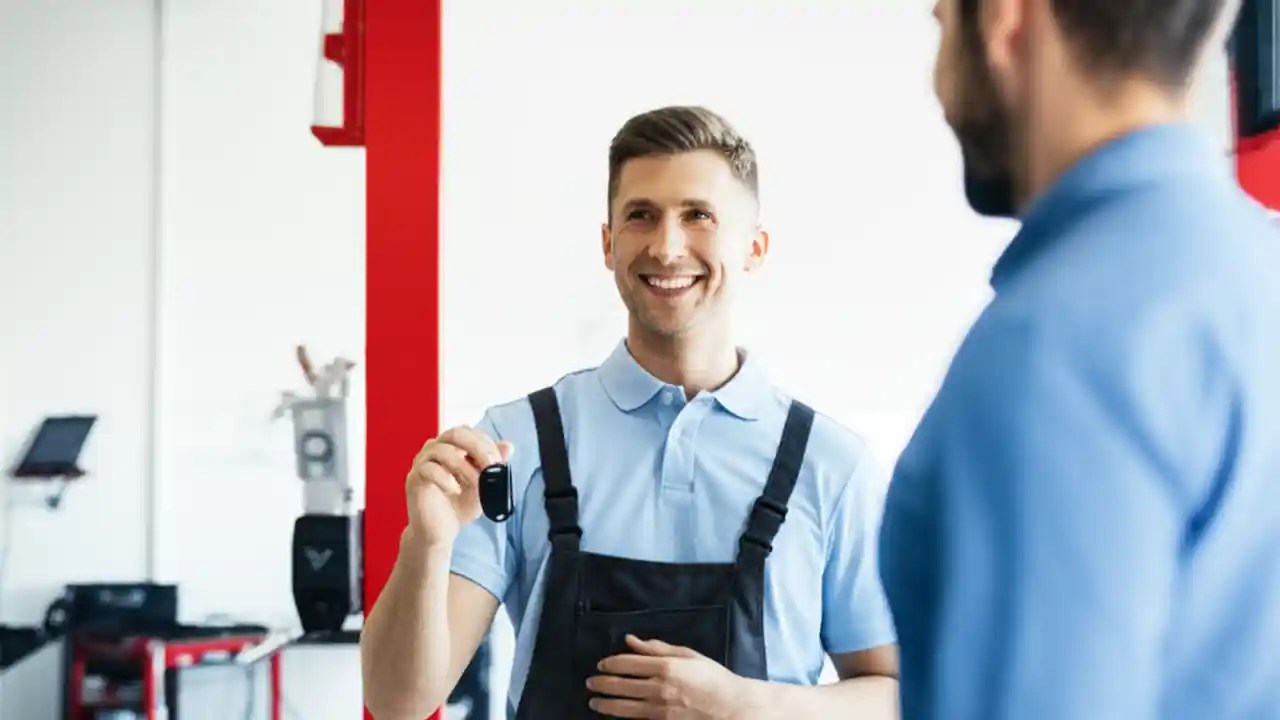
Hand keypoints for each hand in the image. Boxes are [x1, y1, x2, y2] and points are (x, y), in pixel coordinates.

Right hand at [404, 425, 512, 546]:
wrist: (439, 533)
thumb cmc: (458, 507)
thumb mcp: (483, 485)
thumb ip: (493, 466)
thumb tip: (508, 445)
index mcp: (452, 447)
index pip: (469, 432)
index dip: (486, 444)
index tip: (499, 462)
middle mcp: (436, 450)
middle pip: (455, 433)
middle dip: (477, 448)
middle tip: (490, 466)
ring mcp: (423, 462)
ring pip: (442, 450)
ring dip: (464, 467)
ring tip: (476, 484)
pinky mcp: (414, 478)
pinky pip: (428, 468)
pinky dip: (446, 479)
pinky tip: (455, 491)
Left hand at [587, 635, 750, 718]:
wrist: (730, 707)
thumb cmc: (712, 677)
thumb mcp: (687, 655)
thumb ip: (657, 648)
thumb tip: (631, 640)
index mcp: (666, 667)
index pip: (628, 663)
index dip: (611, 663)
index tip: (601, 665)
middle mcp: (660, 688)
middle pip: (622, 685)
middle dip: (602, 684)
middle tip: (590, 683)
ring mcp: (661, 709)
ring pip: (625, 707)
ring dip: (606, 704)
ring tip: (594, 702)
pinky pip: (638, 719)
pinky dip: (623, 717)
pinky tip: (615, 715)